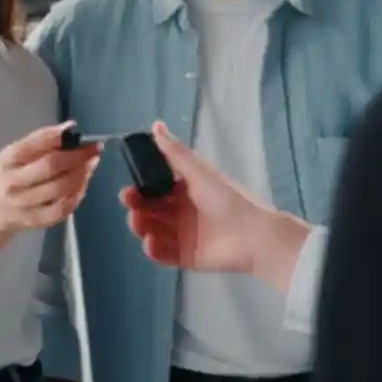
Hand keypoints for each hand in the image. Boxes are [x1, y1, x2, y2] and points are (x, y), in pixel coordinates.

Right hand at [0, 121, 100, 232]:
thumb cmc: (14, 174)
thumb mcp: (20, 154)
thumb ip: (42, 141)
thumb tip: (70, 128)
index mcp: (8, 159)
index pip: (32, 144)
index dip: (56, 136)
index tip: (75, 129)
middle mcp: (13, 182)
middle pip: (50, 165)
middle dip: (76, 155)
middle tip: (93, 148)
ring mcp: (24, 204)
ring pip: (60, 187)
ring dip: (81, 173)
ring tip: (90, 164)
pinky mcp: (37, 220)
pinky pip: (63, 208)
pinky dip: (77, 194)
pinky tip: (83, 184)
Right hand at [120, 122, 308, 283]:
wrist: (253, 235)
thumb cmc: (227, 198)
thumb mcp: (199, 172)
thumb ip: (175, 152)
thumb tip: (156, 124)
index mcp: (187, 190)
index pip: (156, 188)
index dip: (140, 188)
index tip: (127, 188)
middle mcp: (183, 212)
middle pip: (150, 210)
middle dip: (137, 207)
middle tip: (130, 206)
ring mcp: (184, 235)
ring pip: (153, 231)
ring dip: (142, 227)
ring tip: (140, 224)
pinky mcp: (186, 257)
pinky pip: (164, 254)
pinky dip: (154, 249)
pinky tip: (150, 243)